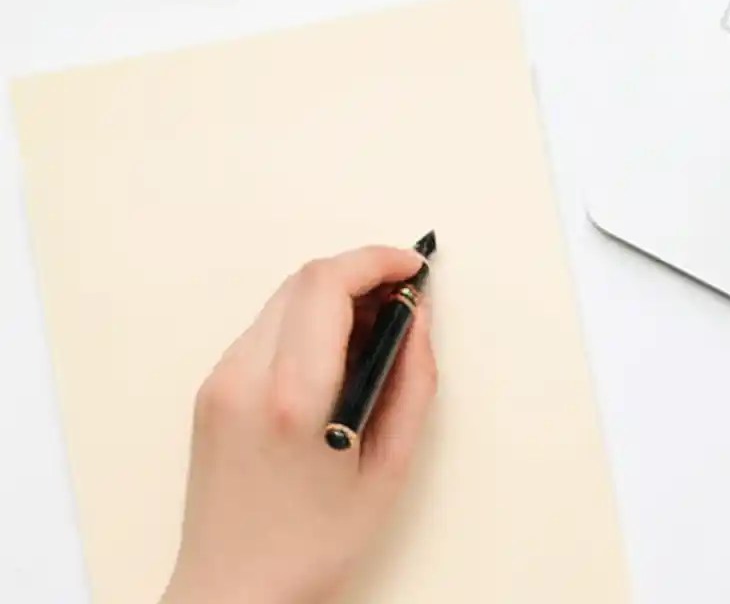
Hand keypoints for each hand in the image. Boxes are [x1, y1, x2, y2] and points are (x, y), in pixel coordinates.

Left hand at [161, 246, 436, 603]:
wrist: (234, 589)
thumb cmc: (312, 546)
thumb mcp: (388, 469)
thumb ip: (411, 382)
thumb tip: (415, 320)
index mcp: (294, 398)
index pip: (328, 284)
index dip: (377, 260)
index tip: (413, 268)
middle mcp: (246, 377)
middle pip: (303, 280)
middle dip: (359, 274)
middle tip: (402, 303)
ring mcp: (220, 381)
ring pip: (282, 300)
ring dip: (332, 298)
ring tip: (373, 337)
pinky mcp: (211, 391)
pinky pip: (264, 330)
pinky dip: (305, 324)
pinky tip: (334, 360)